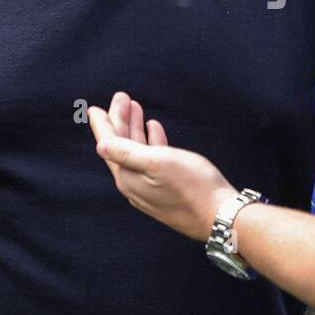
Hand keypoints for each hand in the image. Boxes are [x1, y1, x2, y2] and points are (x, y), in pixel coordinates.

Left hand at [87, 91, 235, 241]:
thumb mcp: (158, 163)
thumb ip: (126, 152)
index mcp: (128, 177)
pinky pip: (151, 160)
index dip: (103, 124)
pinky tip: (155, 129)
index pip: (109, 145)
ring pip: (137, 152)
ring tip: (136, 108)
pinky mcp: (165, 190)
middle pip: (121, 147)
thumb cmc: (193, 186)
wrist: (220, 216)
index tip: (94, 107)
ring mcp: (150, 188)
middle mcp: (134, 185)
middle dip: (120, 121)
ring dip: (135, 129)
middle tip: (122, 98)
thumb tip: (100, 145)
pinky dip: (151, 142)